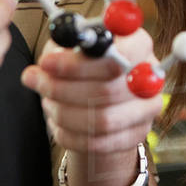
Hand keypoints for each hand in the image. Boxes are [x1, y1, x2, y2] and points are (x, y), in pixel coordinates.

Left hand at [21, 28, 161, 185]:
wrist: (100, 94)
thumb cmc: (84, 61)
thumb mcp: (72, 44)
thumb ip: (64, 46)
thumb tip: (49, 60)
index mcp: (137, 42)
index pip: (120, 54)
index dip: (80, 62)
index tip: (45, 62)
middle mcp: (149, 75)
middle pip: (108, 90)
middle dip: (63, 88)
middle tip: (35, 81)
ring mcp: (147, 107)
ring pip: (103, 120)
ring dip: (64, 113)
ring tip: (46, 101)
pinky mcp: (137, 133)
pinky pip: (100, 143)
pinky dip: (71, 135)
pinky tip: (56, 122)